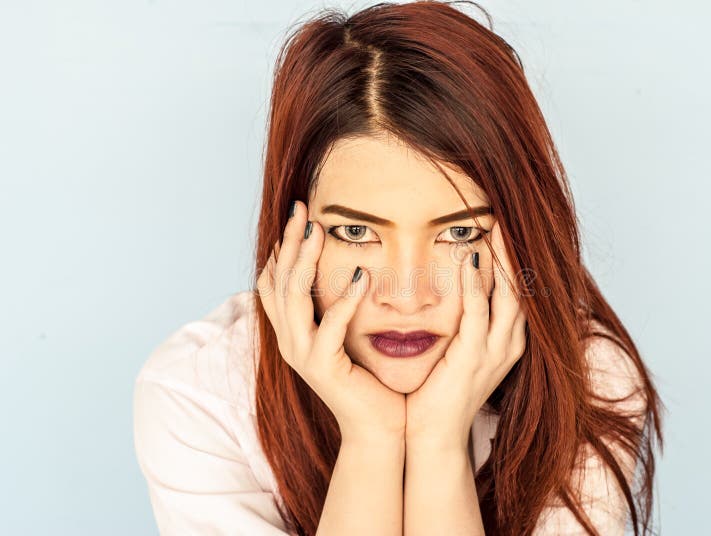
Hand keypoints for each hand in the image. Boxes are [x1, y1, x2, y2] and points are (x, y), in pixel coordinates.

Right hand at [256, 200, 405, 444]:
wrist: (379, 426)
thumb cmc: (369, 379)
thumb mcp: (347, 336)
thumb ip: (339, 307)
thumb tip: (350, 267)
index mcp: (293, 333)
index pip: (273, 282)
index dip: (281, 247)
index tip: (298, 215)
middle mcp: (289, 341)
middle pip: (277, 281)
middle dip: (289, 242)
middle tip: (302, 209)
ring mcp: (302, 355)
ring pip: (293, 297)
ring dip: (306, 260)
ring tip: (321, 230)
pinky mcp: (323, 367)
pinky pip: (329, 326)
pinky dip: (344, 299)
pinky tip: (361, 275)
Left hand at [405, 221, 527, 450]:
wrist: (431, 436)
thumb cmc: (437, 392)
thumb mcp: (456, 352)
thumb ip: (461, 324)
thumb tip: (451, 292)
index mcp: (506, 342)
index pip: (517, 293)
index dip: (513, 262)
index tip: (502, 230)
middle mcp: (508, 345)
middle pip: (520, 289)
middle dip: (513, 253)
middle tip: (504, 218)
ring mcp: (494, 353)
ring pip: (507, 296)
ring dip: (500, 260)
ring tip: (492, 227)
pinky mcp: (472, 359)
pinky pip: (478, 313)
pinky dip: (474, 284)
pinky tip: (468, 259)